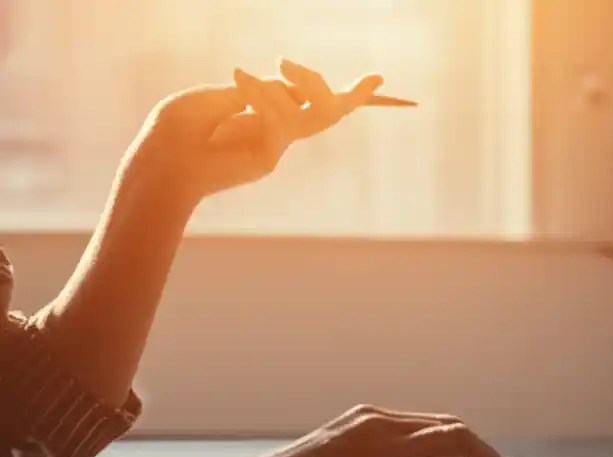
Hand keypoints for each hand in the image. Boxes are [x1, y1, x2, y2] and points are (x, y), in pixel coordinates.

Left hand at [118, 58, 381, 205]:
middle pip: (329, 113)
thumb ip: (253, 92)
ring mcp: (274, 148)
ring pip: (316, 114)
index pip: (307, 104)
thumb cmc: (176, 128)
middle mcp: (274, 136)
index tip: (378, 80)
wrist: (160, 162)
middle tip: (376, 79)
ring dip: (303, 82)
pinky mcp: (269, 156)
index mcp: (260, 118)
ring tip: (272, 64)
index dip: (343, 95)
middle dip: (357, 96)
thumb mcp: (218, 95)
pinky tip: (238, 77)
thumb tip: (284, 84)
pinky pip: (280, 117)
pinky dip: (262, 92)